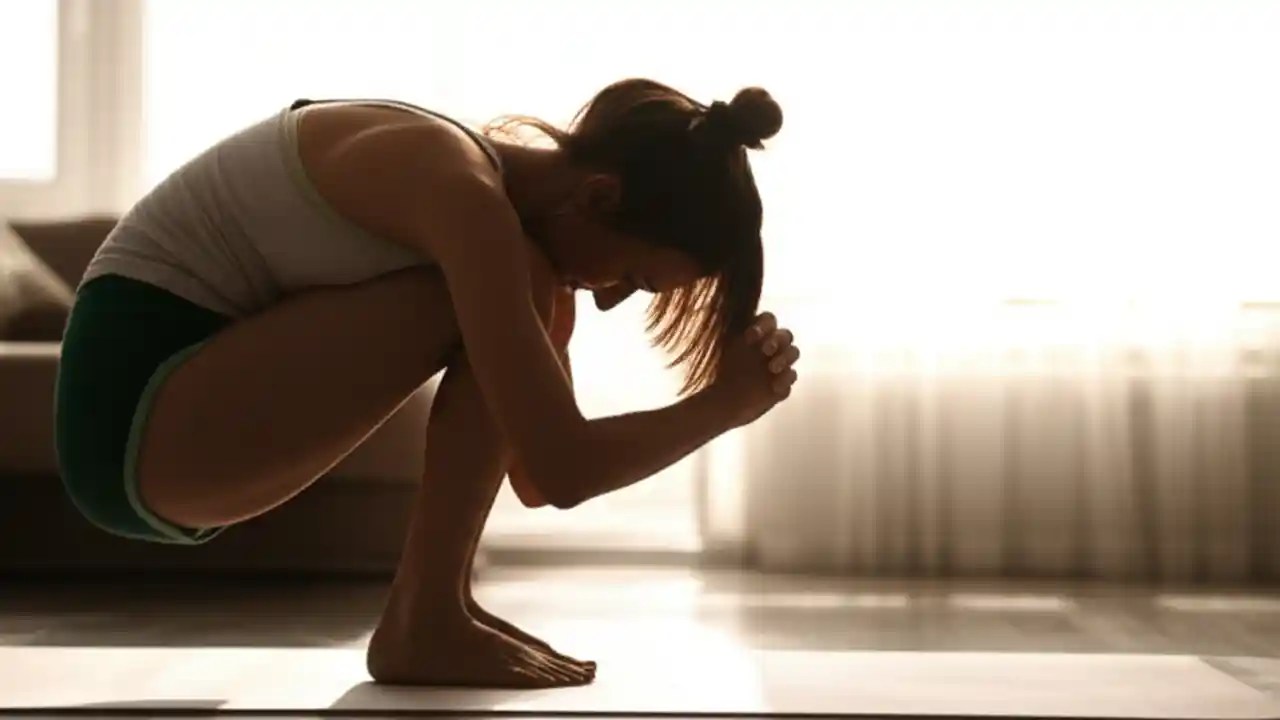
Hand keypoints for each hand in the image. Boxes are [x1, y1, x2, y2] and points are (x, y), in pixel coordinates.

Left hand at [709, 312, 799, 427]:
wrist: (725, 402)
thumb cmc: (725, 373)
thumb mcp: (726, 352)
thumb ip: (734, 336)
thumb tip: (727, 321)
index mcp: (759, 335)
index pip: (769, 320)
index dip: (764, 324)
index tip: (750, 336)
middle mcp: (772, 347)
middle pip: (786, 334)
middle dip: (778, 339)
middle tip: (766, 350)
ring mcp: (780, 365)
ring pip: (793, 352)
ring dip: (785, 357)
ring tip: (772, 368)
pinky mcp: (783, 384)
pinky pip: (792, 377)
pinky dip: (785, 380)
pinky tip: (774, 386)